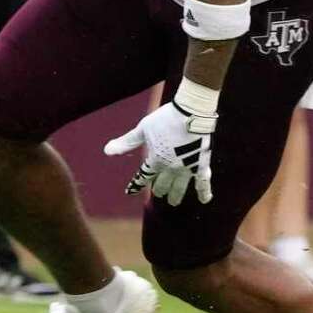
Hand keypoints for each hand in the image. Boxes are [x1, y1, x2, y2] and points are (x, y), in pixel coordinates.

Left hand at [104, 83, 218, 205]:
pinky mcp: (201, 164)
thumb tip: (106, 151)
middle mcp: (170, 168)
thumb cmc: (165, 118)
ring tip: (174, 201)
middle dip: (159, 189)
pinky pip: (204, 182)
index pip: (143, 177)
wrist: (191, 112)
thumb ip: (127, 142)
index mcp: (155, 160)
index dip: (136, 184)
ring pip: (179, 188)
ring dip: (175, 195)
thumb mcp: (143, 129)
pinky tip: (205, 200)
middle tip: (159, 191)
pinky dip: (204, 192)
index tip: (130, 191)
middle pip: (162, 185)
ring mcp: (186, 168)